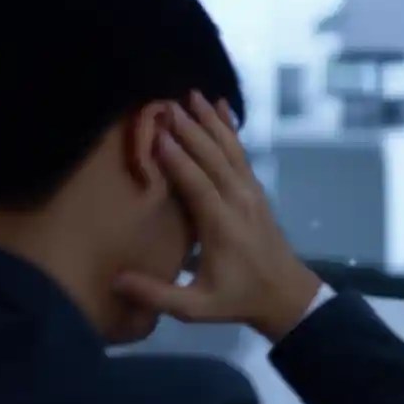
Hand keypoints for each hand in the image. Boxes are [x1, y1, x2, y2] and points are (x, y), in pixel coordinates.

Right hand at [113, 91, 322, 340]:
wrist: (287, 295)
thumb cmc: (238, 299)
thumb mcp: (197, 309)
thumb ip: (157, 295)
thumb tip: (116, 281)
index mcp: (222, 227)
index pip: (198, 186)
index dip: (178, 160)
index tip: (158, 134)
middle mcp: (239, 202)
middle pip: (214, 158)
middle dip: (191, 130)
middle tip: (166, 103)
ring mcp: (251, 193)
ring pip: (230, 149)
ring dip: (211, 121)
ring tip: (192, 94)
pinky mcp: (256, 190)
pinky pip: (242, 153)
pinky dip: (231, 129)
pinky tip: (221, 107)